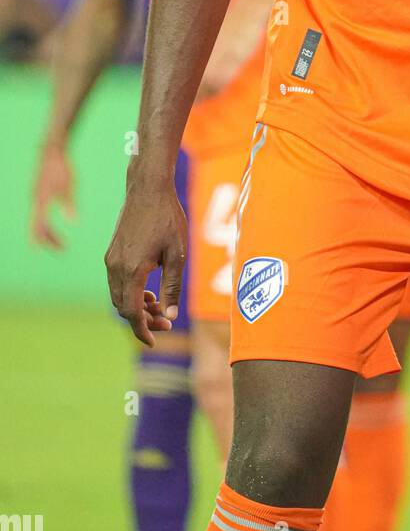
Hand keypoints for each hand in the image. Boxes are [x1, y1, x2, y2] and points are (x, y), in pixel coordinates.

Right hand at [31, 138, 76, 249]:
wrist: (51, 150)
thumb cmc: (61, 167)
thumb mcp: (70, 186)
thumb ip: (70, 204)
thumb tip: (74, 221)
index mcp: (41, 203)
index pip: (39, 230)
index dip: (48, 242)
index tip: (61, 250)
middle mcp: (35, 202)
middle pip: (38, 229)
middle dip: (50, 240)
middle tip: (64, 247)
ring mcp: (35, 198)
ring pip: (38, 222)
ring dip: (49, 232)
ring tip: (62, 239)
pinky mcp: (38, 193)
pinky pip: (40, 214)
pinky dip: (47, 223)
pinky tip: (56, 220)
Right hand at [105, 174, 187, 346]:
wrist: (148, 188)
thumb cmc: (167, 217)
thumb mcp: (177, 254)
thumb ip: (173, 287)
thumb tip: (169, 316)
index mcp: (132, 269)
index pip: (131, 312)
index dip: (142, 331)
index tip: (153, 342)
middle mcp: (116, 267)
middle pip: (123, 308)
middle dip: (142, 320)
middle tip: (166, 323)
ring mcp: (111, 260)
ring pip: (118, 296)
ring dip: (136, 307)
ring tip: (160, 305)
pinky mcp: (111, 253)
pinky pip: (117, 283)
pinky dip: (131, 293)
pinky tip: (150, 290)